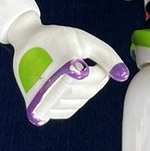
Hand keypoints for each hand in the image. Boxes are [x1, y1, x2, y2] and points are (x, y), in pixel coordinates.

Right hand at [8, 14, 128, 125]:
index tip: (99, 66)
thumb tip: (122, 75)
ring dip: (86, 92)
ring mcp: (40, 97)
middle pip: (83, 92)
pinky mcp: (37, 106)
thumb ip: (106, 55)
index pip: (90, 78)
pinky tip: (74, 88)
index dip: (100, 73)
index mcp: (59, 64)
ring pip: (76, 103)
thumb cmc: (58, 39)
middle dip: (96, 83)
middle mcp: (47, 83)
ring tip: (84, 78)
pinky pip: (66, 111)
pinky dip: (75, 101)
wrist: (27, 40)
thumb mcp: (84, 40)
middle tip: (97, 71)